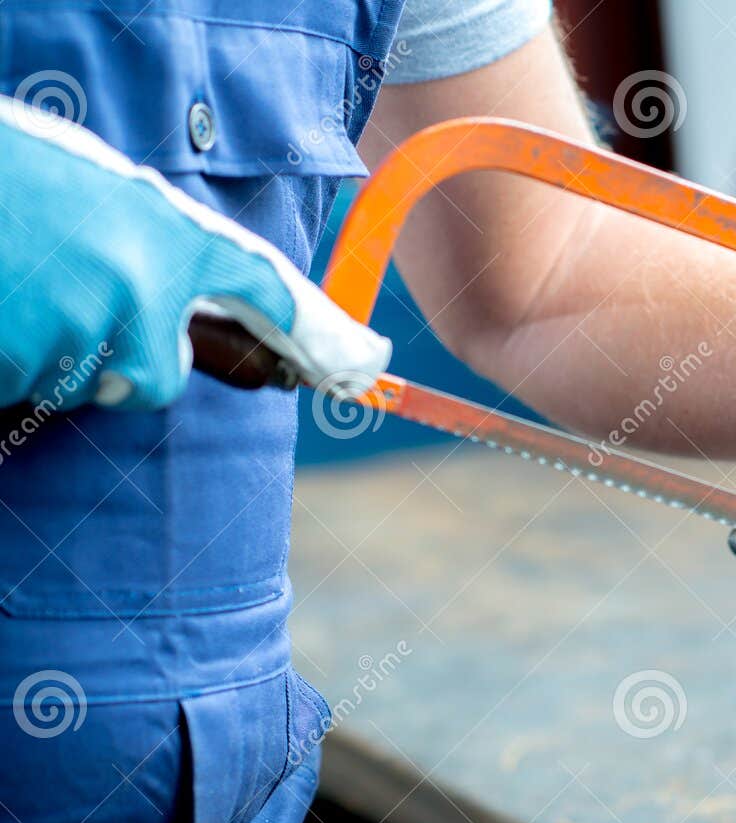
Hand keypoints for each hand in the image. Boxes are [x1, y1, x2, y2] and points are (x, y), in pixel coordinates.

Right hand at [0, 97, 388, 410]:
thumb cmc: (23, 176)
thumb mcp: (106, 193)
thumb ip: (160, 249)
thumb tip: (205, 318)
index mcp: (168, 234)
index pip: (264, 287)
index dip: (310, 329)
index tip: (357, 362)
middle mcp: (141, 286)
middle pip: (155, 378)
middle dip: (120, 363)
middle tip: (68, 303)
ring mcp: (82, 327)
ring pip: (86, 386)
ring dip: (49, 355)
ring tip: (16, 285)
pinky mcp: (24, 359)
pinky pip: (28, 389)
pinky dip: (9, 362)